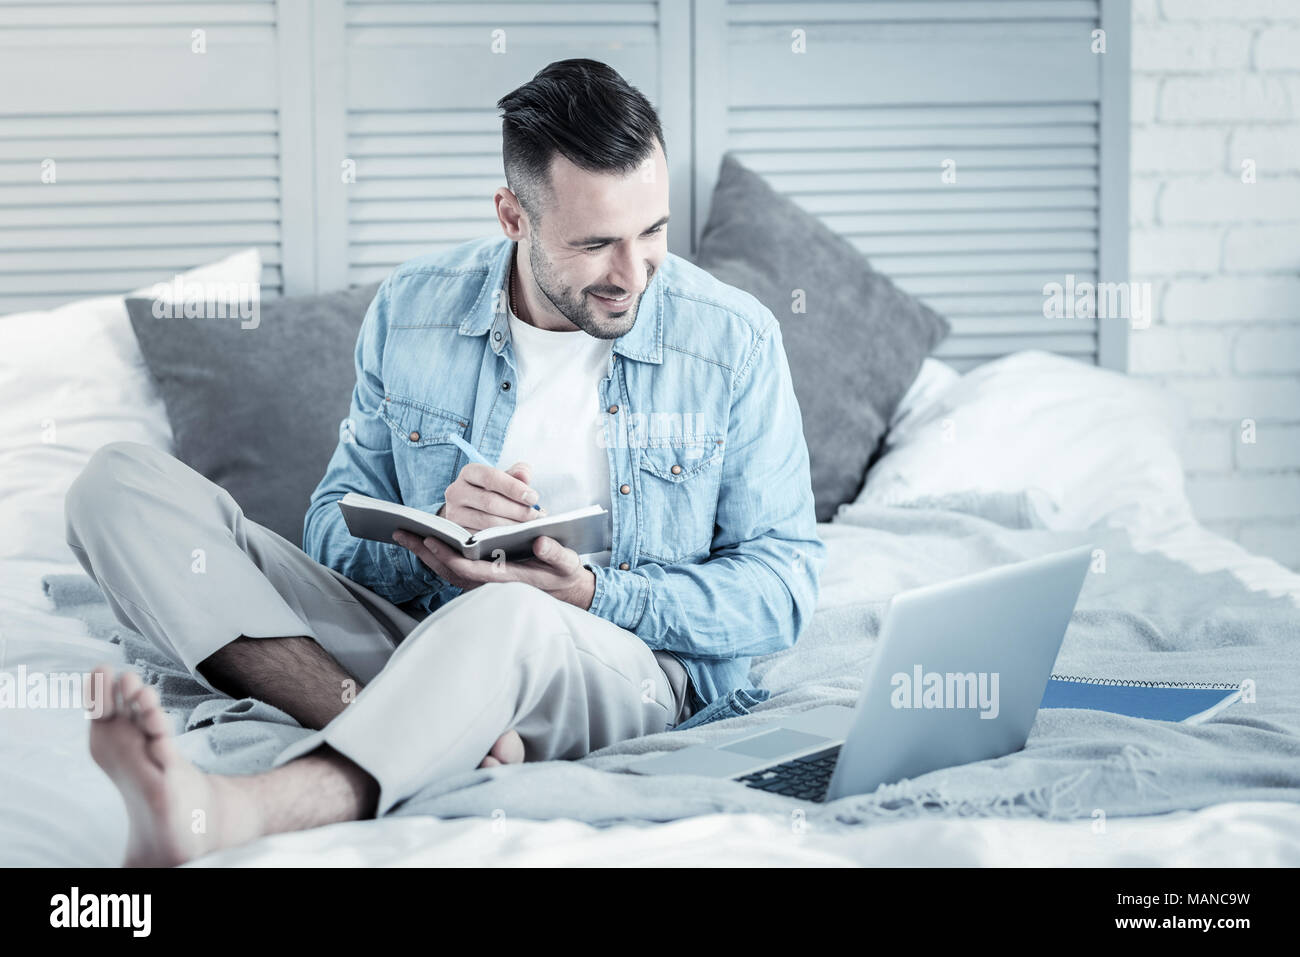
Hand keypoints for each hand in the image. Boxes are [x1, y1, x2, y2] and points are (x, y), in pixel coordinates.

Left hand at [393, 532, 595, 610]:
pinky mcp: (482, 574)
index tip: (432, 541)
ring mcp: (484, 579)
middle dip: (426, 554)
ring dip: (426, 554)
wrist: (565, 587)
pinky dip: (436, 555)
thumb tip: (540, 542)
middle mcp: (490, 582)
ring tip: (406, 534)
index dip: (449, 556)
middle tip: (404, 533)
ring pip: (447, 570)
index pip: (470, 570)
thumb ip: (555, 554)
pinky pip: (453, 566)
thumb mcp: (567, 563)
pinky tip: (424, 539)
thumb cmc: (564, 572)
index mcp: (508, 578)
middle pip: (449, 571)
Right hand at [438, 460, 541, 531]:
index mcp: (469, 473)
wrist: (472, 511)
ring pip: (487, 522)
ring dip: (513, 526)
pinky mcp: (458, 533)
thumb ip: (517, 474)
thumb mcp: (505, 479)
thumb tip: (524, 475)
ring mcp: (454, 514)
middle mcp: (456, 492)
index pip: (491, 477)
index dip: (514, 488)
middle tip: (536, 516)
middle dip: (517, 510)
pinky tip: (516, 537)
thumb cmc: (494, 492)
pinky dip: (502, 538)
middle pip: (490, 502)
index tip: (533, 498)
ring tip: (530, 527)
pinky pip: (482, 538)